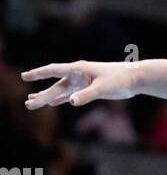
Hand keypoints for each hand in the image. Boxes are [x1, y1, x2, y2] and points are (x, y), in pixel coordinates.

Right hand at [22, 60, 139, 109]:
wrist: (134, 78)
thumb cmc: (120, 80)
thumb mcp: (103, 88)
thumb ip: (87, 95)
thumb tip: (72, 102)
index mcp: (78, 70)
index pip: (53, 71)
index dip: (38, 74)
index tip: (25, 77)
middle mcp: (77, 75)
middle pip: (55, 86)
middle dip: (41, 95)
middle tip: (28, 104)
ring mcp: (82, 82)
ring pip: (60, 91)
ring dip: (47, 97)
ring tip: (32, 102)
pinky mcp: (88, 89)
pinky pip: (70, 95)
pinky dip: (60, 99)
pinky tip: (52, 103)